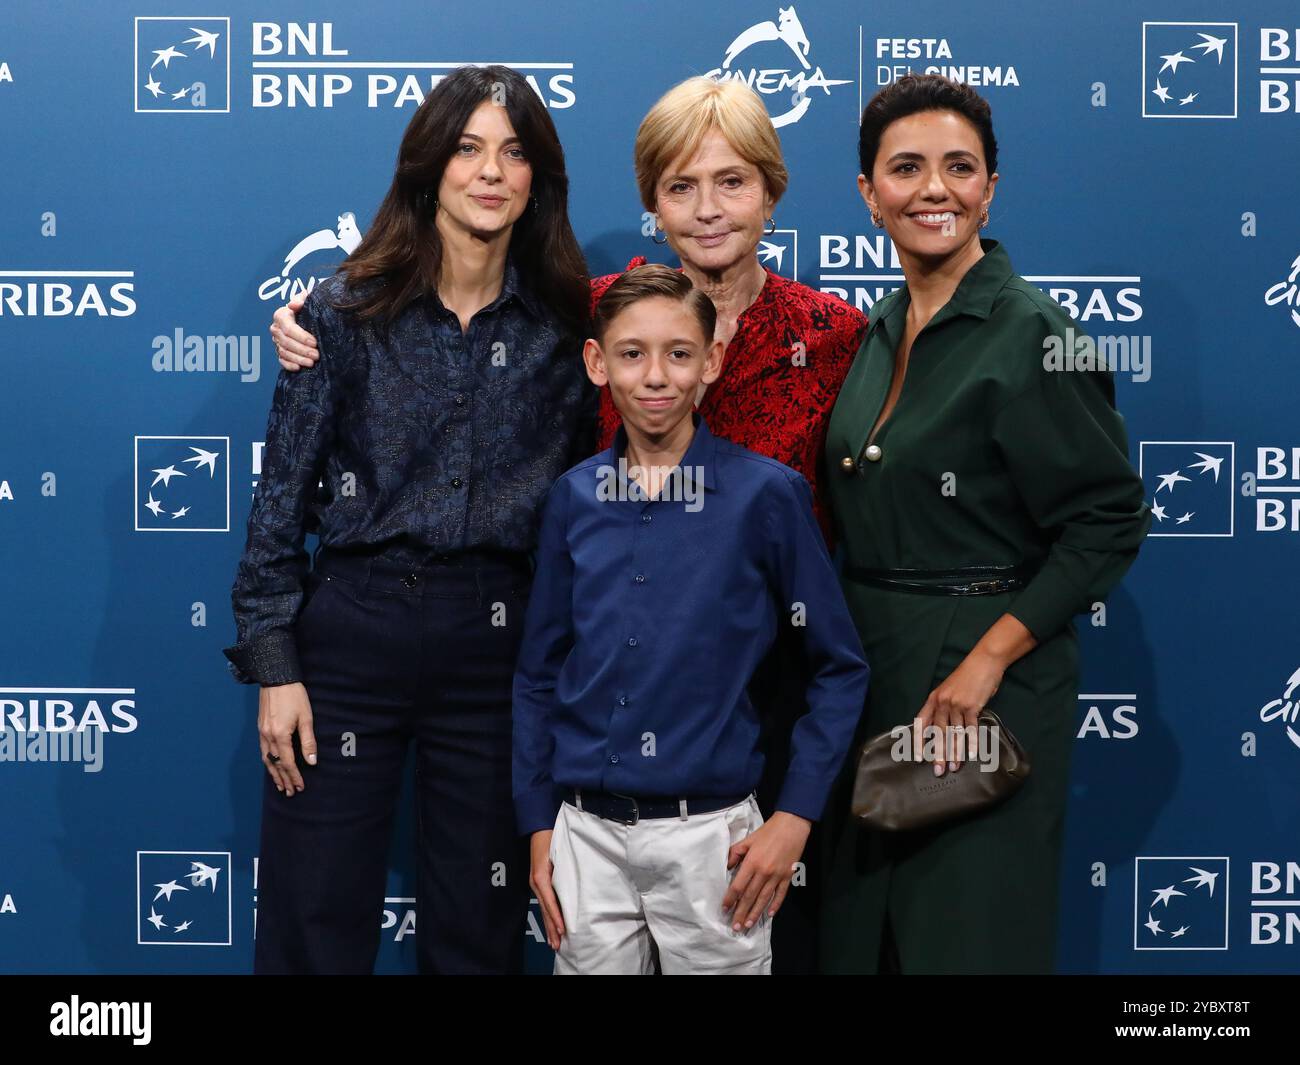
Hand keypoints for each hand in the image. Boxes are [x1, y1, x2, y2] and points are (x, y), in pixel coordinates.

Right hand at [258, 682, 316, 793]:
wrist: (276, 678)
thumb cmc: (294, 696)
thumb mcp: (306, 717)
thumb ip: (308, 741)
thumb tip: (312, 761)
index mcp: (280, 735)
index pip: (288, 762)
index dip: (294, 776)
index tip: (300, 786)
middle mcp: (267, 736)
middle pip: (275, 764)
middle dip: (284, 779)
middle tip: (290, 792)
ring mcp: (261, 732)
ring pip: (266, 759)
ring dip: (273, 773)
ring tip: (280, 785)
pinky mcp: (260, 727)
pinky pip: (262, 750)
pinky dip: (267, 762)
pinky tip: (271, 766)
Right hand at [271, 296, 316, 370]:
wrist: (306, 317)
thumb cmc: (307, 307)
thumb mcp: (306, 299)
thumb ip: (301, 299)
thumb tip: (293, 304)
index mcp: (281, 315)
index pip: (288, 328)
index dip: (301, 336)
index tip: (315, 342)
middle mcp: (276, 329)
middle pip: (287, 342)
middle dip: (302, 350)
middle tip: (317, 355)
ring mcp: (277, 341)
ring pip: (285, 352)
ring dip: (298, 359)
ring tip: (312, 363)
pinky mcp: (279, 351)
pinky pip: (282, 360)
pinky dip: (289, 365)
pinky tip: (299, 368)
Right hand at [529, 830, 564, 949]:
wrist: (538, 826)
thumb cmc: (550, 837)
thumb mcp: (558, 852)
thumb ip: (565, 868)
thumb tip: (576, 884)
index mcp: (541, 877)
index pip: (550, 901)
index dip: (556, 917)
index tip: (563, 930)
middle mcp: (536, 882)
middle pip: (545, 910)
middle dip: (552, 928)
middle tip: (558, 945)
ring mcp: (536, 884)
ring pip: (543, 909)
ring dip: (549, 926)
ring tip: (554, 943)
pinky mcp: (538, 883)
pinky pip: (544, 903)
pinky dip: (548, 916)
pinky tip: (552, 926)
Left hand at [721, 811, 809, 930]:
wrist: (792, 826)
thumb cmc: (768, 831)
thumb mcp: (748, 839)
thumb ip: (735, 853)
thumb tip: (727, 867)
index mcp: (752, 862)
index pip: (738, 886)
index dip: (730, 899)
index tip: (725, 909)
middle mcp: (764, 872)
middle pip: (750, 896)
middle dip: (741, 912)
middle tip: (735, 927)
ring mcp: (777, 876)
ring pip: (764, 899)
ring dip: (755, 913)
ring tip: (748, 924)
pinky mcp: (788, 876)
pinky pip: (780, 894)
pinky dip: (775, 905)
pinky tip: (770, 914)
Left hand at [914, 647, 1005, 775]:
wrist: (983, 662)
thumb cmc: (966, 678)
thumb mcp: (947, 690)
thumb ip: (941, 707)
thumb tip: (938, 728)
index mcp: (933, 699)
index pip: (920, 723)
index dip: (918, 741)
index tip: (918, 757)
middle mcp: (942, 702)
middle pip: (938, 733)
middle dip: (938, 754)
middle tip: (938, 771)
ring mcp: (956, 704)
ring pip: (954, 734)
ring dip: (955, 753)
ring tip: (954, 767)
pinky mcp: (972, 706)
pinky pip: (971, 728)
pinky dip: (971, 742)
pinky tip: (971, 754)